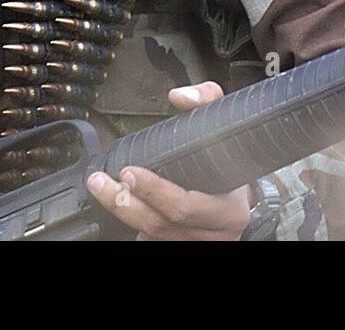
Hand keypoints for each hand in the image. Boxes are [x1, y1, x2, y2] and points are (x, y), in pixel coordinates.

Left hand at [86, 81, 251, 239]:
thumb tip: (179, 95)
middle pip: (163, 224)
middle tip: (102, 182)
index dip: (155, 191)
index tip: (130, 171)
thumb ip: (207, 102)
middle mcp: (217, 235)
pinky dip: (135, 228)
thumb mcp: (225, 128)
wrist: (241, 200)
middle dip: (126, 203)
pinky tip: (123, 209)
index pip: (187, 205)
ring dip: (124, 215)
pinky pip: (152, 243)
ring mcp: (199, 245)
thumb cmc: (231, 162)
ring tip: (102, 190)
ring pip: (154, 236)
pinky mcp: (182, 248)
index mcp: (230, 209)